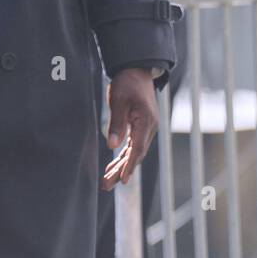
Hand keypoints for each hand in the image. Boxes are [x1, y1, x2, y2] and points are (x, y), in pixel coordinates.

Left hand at [103, 67, 158, 190]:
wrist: (137, 72)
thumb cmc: (127, 84)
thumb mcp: (118, 102)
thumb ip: (116, 124)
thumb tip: (111, 145)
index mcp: (146, 122)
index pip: (138, 148)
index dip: (130, 165)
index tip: (123, 180)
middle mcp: (149, 128)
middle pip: (136, 154)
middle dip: (122, 171)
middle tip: (107, 185)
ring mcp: (146, 128)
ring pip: (134, 152)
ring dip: (121, 167)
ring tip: (107, 181)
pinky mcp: (140, 127)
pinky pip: (132, 146)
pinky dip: (123, 156)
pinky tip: (113, 166)